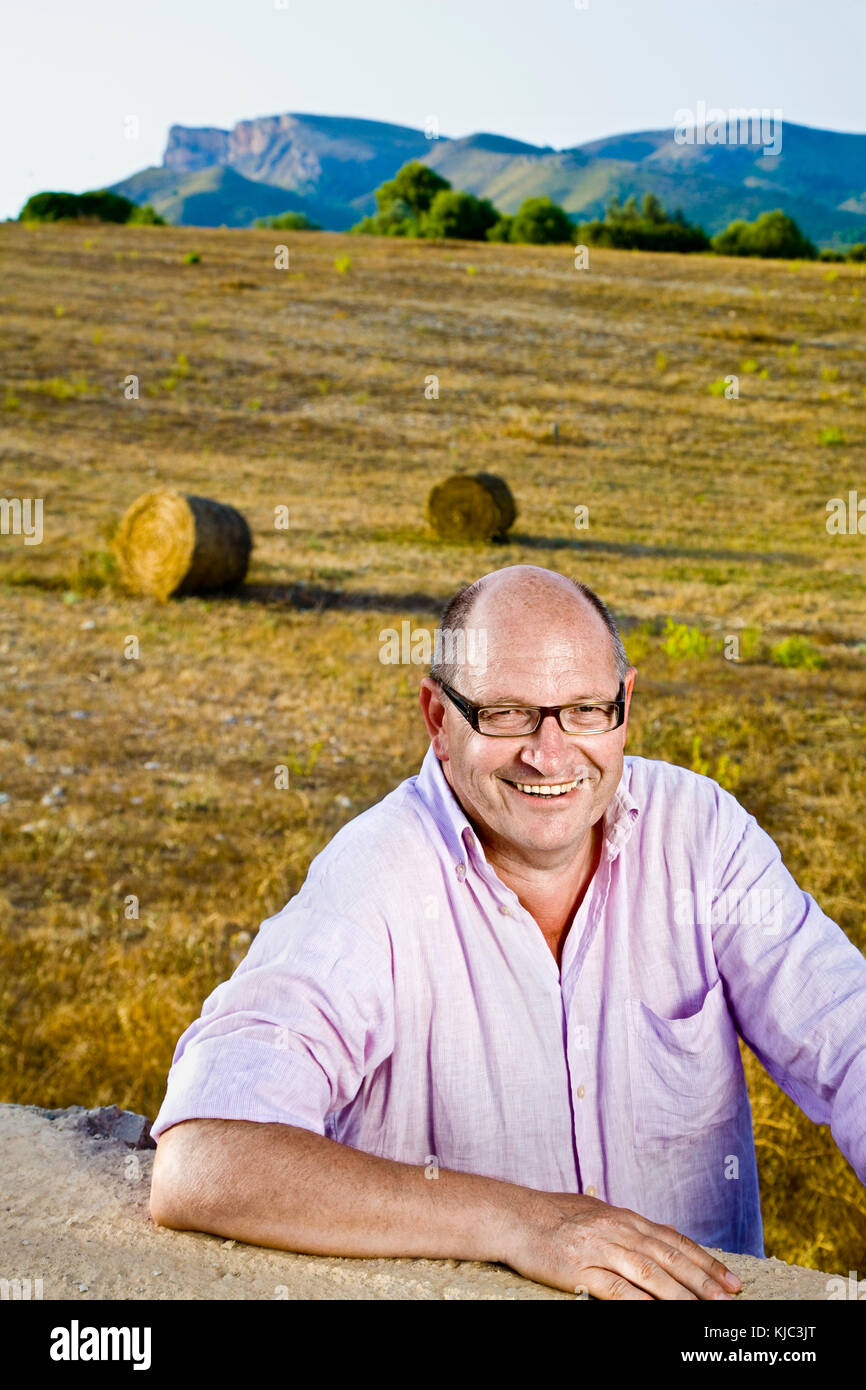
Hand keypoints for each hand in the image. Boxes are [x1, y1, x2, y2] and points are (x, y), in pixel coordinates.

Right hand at [502, 1191, 742, 1299]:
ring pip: (650, 1273)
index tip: (731, 1281)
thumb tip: (663, 1235)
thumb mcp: (599, 1213)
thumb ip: (630, 1227)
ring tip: (702, 1310)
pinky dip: (640, 1301)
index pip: (676, 1241)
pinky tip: (657, 1312)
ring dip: (680, 1294)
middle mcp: (620, 1229)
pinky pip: (617, 1289)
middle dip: (704, 1281)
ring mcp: (601, 1248)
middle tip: (729, 1300)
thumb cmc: (555, 1216)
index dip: (707, 1262)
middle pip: (670, 1257)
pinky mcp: (581, 1268)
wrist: (515, 1215)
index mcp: (627, 1218)